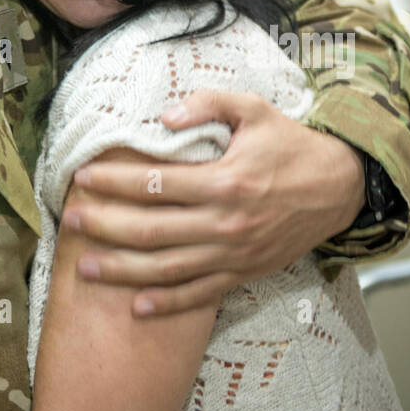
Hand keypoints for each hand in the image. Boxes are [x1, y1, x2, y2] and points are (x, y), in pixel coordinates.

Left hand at [60, 90, 363, 316]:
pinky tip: (136, 306)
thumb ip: (207, 104)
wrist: (339, 186)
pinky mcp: (243, 273)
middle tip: (69, 220)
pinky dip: (167, 303)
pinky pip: (200, 295)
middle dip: (106, 226)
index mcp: (225, 181)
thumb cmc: (289, 143)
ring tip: (85, 267)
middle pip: (153, 230)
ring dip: (123, 270)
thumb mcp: (252, 109)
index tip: (82, 178)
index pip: (156, 184)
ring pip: (169, 269)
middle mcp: (226, 223)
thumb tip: (164, 116)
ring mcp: (234, 254)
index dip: (115, 182)